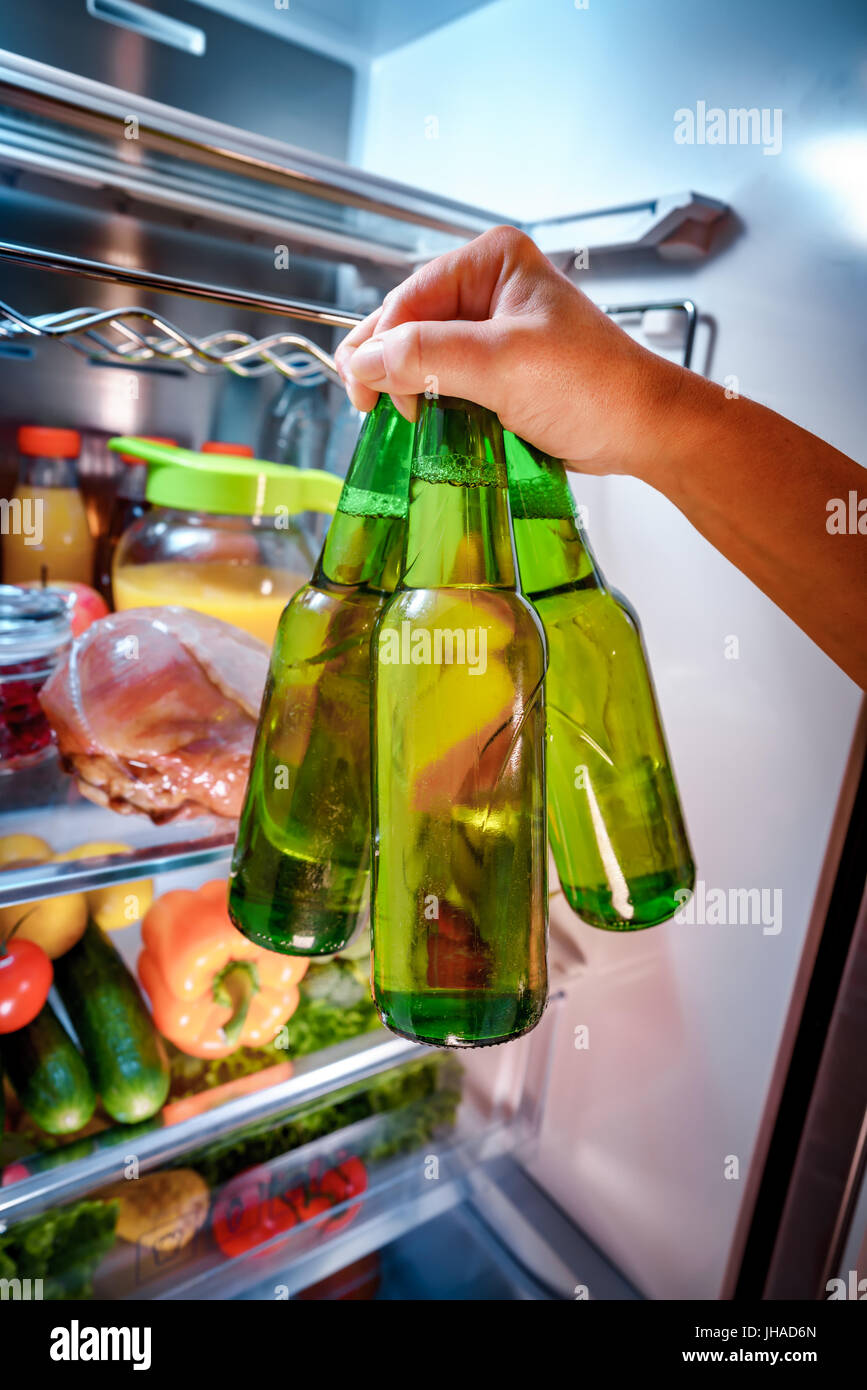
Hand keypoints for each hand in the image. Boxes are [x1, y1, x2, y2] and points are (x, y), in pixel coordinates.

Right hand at [335, 225, 683, 479]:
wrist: (640, 428)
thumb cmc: (592, 385)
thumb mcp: (502, 363)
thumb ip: (428, 356)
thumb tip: (364, 361)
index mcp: (491, 261)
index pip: (409, 297)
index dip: (379, 343)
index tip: (362, 389)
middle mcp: (488, 287)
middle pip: (409, 323)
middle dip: (388, 364)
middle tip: (369, 407)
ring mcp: (491, 328)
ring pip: (421, 353)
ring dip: (406, 385)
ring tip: (400, 417)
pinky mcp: (496, 367)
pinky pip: (443, 378)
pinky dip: (427, 399)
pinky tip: (421, 419)